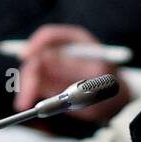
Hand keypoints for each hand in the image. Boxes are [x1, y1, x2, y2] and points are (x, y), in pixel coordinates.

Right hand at [13, 24, 131, 121]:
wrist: (115, 102)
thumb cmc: (110, 85)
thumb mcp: (97, 75)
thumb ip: (74, 66)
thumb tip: (46, 60)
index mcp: (77, 41)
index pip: (50, 36)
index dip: (36, 44)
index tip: (26, 56)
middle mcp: (62, 51)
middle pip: (37, 55)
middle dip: (29, 73)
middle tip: (27, 92)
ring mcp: (54, 65)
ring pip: (32, 70)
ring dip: (25, 85)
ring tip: (25, 104)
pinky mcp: (49, 80)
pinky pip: (33, 83)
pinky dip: (27, 92)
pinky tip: (25, 104)